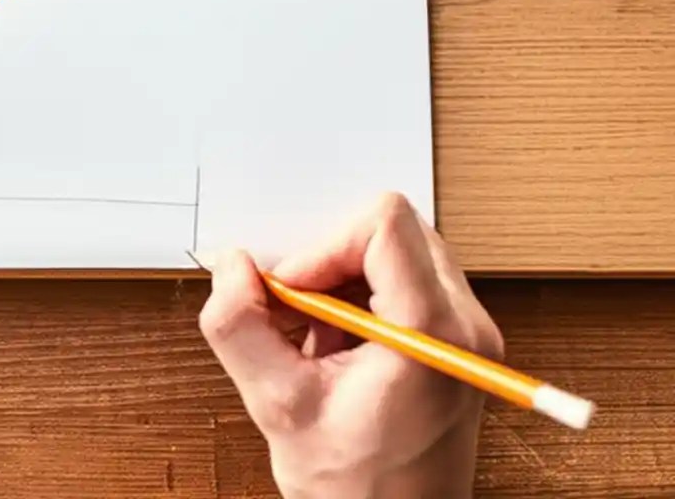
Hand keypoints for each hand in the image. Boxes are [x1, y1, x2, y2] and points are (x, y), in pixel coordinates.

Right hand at [199, 194, 502, 498]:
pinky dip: (357, 301)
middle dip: (328, 264)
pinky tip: (337, 350)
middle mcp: (465, 324)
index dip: (322, 246)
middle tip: (297, 315)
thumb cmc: (359, 489)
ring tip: (319, 342)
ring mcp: (467, 331)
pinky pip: (403, 281)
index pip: (384, 224)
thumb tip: (231, 268)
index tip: (293, 291)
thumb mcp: (278, 405)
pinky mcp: (456, 339)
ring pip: (395, 252)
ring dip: (340, 284)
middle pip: (391, 233)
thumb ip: (240, 327)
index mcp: (433, 334)